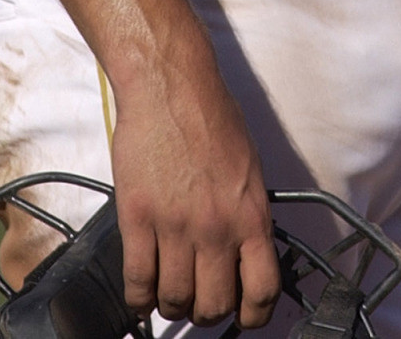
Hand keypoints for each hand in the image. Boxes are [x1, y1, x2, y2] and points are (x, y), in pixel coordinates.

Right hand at [110, 35, 280, 327]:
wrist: (170, 84)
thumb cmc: (211, 115)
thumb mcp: (249, 166)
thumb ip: (247, 213)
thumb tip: (245, 252)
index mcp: (251, 213)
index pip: (263, 290)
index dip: (253, 315)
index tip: (243, 316)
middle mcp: (217, 227)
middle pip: (214, 305)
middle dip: (207, 312)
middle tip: (199, 302)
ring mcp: (175, 225)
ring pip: (175, 300)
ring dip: (171, 306)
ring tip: (168, 294)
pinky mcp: (138, 218)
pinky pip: (138, 281)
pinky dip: (138, 299)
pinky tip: (140, 293)